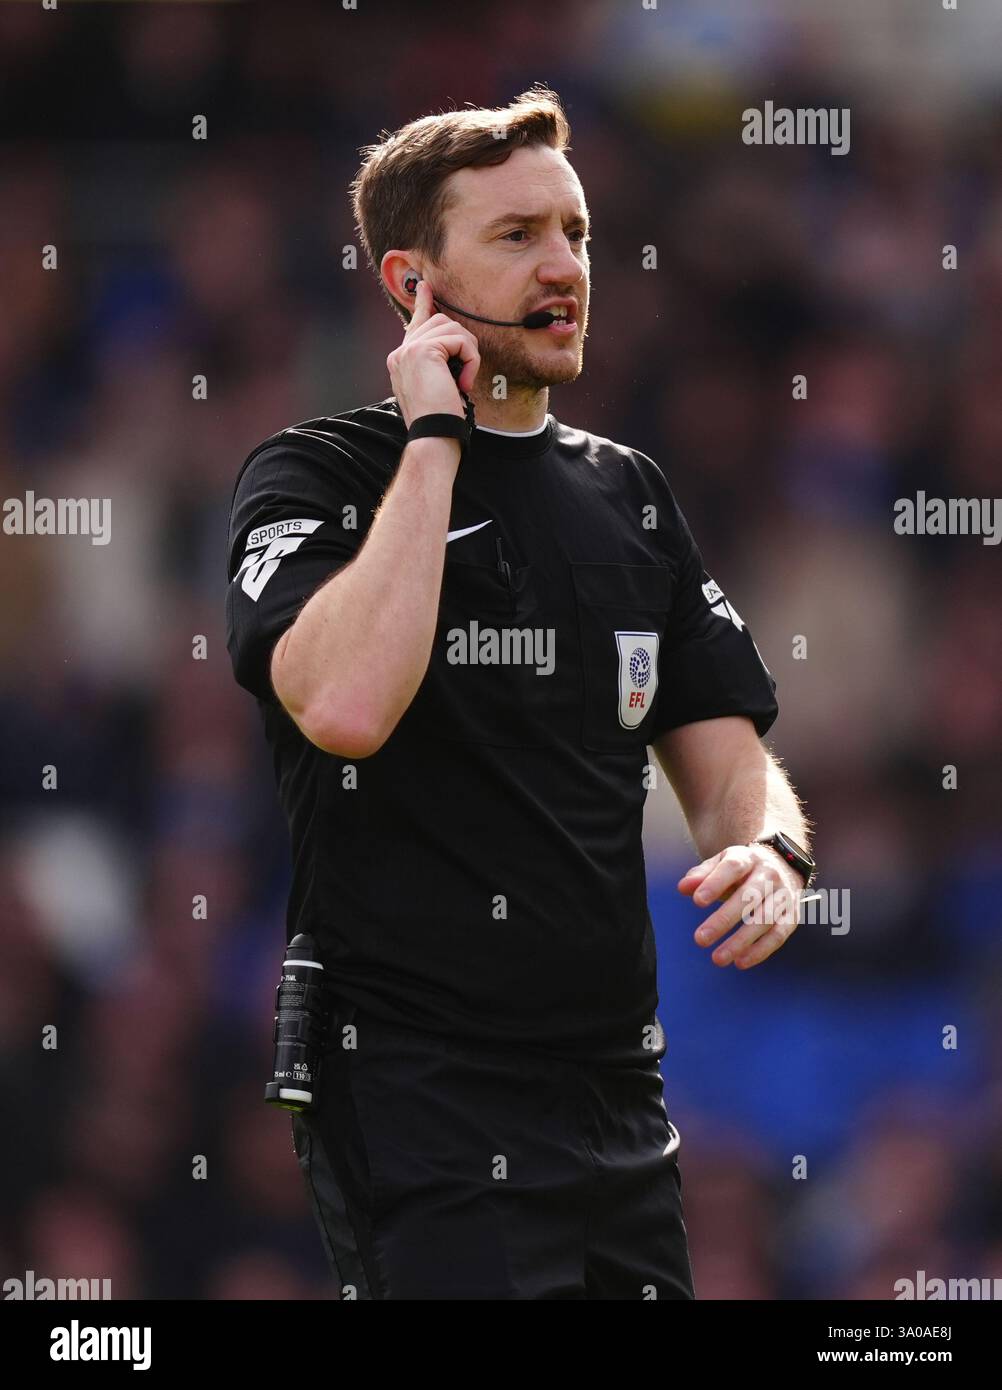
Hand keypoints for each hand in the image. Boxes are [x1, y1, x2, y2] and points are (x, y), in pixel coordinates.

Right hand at [386, 279, 481, 426]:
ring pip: (452, 328)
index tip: (425, 286)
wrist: (433, 436)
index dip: (423, 304)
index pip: (414, 324)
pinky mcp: (423, 350)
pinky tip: (464, 383)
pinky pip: (459, 340)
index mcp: (401, 361)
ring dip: (467, 354)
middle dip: (462, 345)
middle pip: (440, 322)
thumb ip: (439, 365)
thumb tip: (455, 346)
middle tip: (465, 376)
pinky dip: (470, 360)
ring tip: (463, 382)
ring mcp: (408, 350)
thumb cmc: (440, 421)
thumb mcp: (438, 387)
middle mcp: (400, 353)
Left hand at [677, 843, 804, 969]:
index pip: (733, 868)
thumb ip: (701, 875)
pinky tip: (741, 962)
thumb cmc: (743, 869)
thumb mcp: (721, 863)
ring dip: (741, 941)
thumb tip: (683, 887)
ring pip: (765, 919)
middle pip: (749, 897)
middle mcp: (769, 875)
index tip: (697, 901)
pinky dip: (761, 951)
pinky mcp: (792, 915)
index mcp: (748, 859)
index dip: (715, 884)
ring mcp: (784, 895)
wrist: (783, 864)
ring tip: (718, 958)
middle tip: (700, 939)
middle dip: (724, 919)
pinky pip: (779, 935)